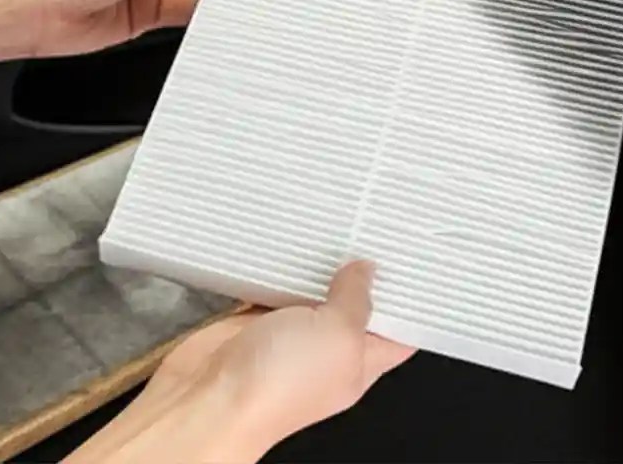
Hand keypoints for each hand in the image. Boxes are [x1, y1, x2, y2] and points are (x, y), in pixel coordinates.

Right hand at [65, 262, 415, 463]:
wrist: (209, 399)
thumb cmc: (281, 384)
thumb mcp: (341, 335)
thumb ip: (356, 300)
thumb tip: (366, 272)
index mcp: (359, 361)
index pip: (395, 330)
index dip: (407, 298)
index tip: (413, 259)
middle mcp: (326, 349)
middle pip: (352, 304)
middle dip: (360, 270)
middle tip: (371, 228)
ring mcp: (288, 334)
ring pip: (311, 290)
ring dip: (318, 263)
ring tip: (335, 222)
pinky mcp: (253, 321)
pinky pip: (271, 285)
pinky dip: (277, 265)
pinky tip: (288, 239)